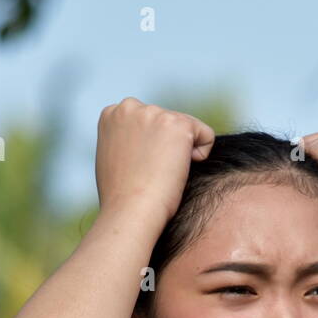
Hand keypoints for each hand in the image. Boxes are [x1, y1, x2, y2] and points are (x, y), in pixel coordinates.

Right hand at [95, 98, 214, 224]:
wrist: (130, 211)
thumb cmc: (121, 197)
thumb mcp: (114, 158)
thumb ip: (127, 140)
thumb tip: (144, 142)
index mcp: (112, 114)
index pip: (148, 122)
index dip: (150, 147)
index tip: (140, 167)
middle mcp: (130, 106)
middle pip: (168, 122)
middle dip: (166, 147)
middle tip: (151, 173)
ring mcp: (154, 113)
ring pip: (187, 129)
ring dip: (180, 153)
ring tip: (161, 174)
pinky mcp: (178, 124)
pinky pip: (206, 135)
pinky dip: (201, 155)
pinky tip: (179, 170)